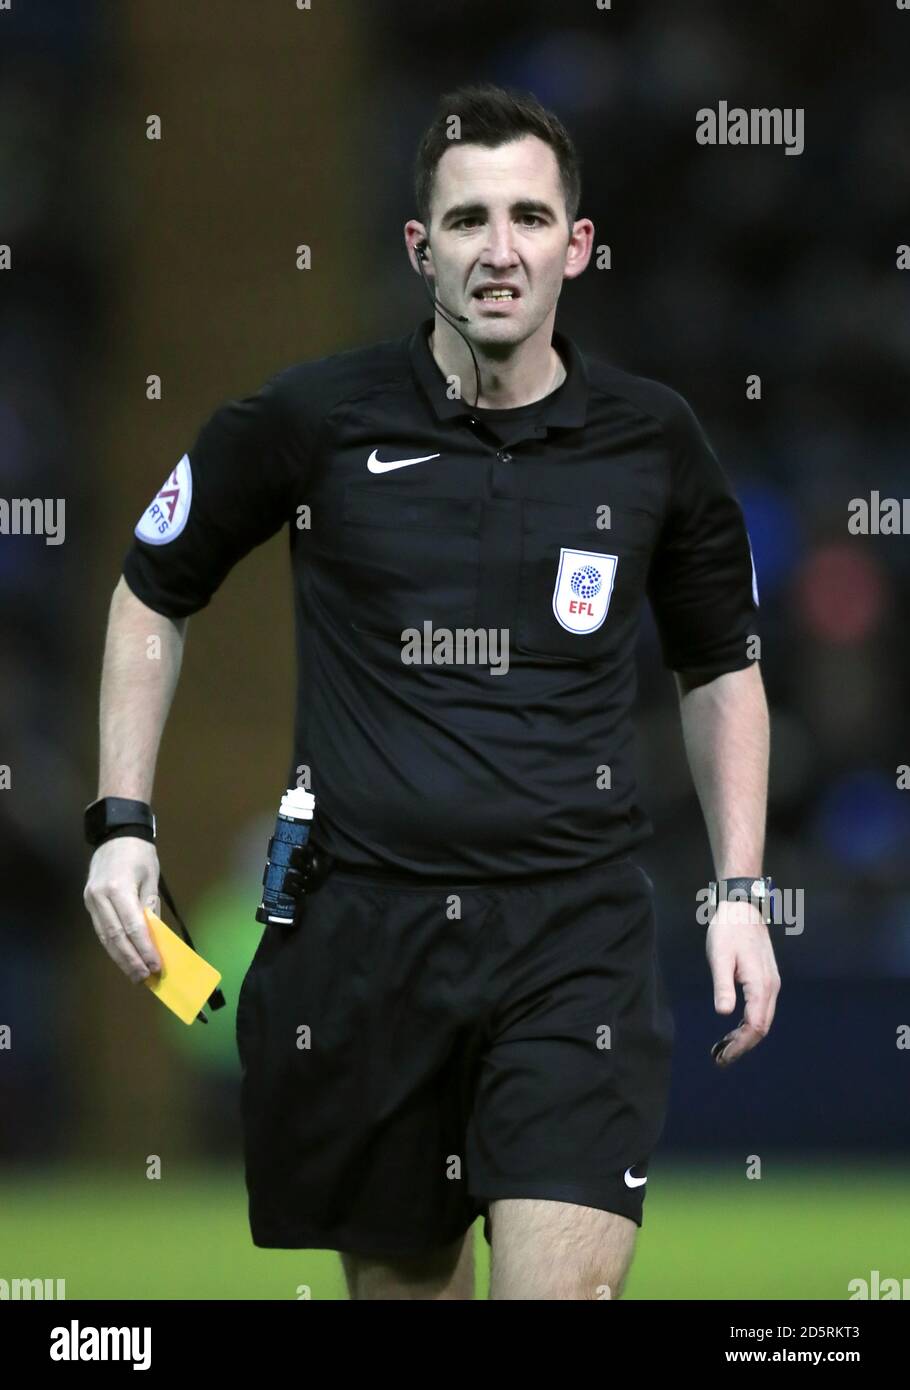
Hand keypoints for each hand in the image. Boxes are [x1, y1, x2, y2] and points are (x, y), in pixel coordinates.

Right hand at [83, 837, 162, 981]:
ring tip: (135, 974)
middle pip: (116, 937)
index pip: (133, 927)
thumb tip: (155, 938)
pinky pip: (101, 929)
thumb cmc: (139, 854)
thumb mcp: (151, 878)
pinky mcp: (89, 902)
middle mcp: (100, 897)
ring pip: (105, 937)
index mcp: (119, 889)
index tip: (156, 965)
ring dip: (120, 958)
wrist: (115, 834)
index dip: (144, 949)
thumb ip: (150, 907)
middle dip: (131, 959)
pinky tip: (123, 957)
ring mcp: (91, 900)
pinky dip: (113, 946)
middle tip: (145, 977)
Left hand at [706, 898, 779, 1065]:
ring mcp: (771, 983)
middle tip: (721, 1058)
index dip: (740, 1045)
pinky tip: (735, 1026)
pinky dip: (749, 1023)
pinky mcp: (766, 979)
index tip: (723, 1056)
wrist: (742, 908)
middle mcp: (771, 987)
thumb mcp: (720, 957)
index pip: (755, 1026)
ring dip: (746, 1036)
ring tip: (725, 1047)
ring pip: (763, 1019)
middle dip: (743, 1046)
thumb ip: (723, 985)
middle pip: (762, 1027)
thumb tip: (725, 1013)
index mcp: (761, 985)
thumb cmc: (728, 930)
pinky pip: (761, 1008)